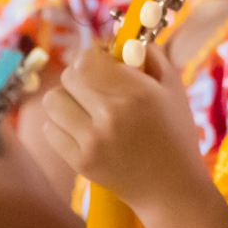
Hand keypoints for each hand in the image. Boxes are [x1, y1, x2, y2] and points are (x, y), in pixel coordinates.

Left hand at [41, 46, 207, 211]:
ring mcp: (93, 141)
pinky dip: (62, 126)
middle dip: (81, 78)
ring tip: (85, 110)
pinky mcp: (81, 162)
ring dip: (67, 101)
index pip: (88, 58)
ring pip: (53, 101)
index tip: (104, 64)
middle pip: (69, 76)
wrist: (172, 190)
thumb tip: (124, 38)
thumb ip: (152, 56)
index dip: (93, 57)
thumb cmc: (176, 135)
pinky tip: (82, 130)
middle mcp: (111, 115)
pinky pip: (51, 130)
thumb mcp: (174, 90)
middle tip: (96, 88)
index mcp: (136, 93)